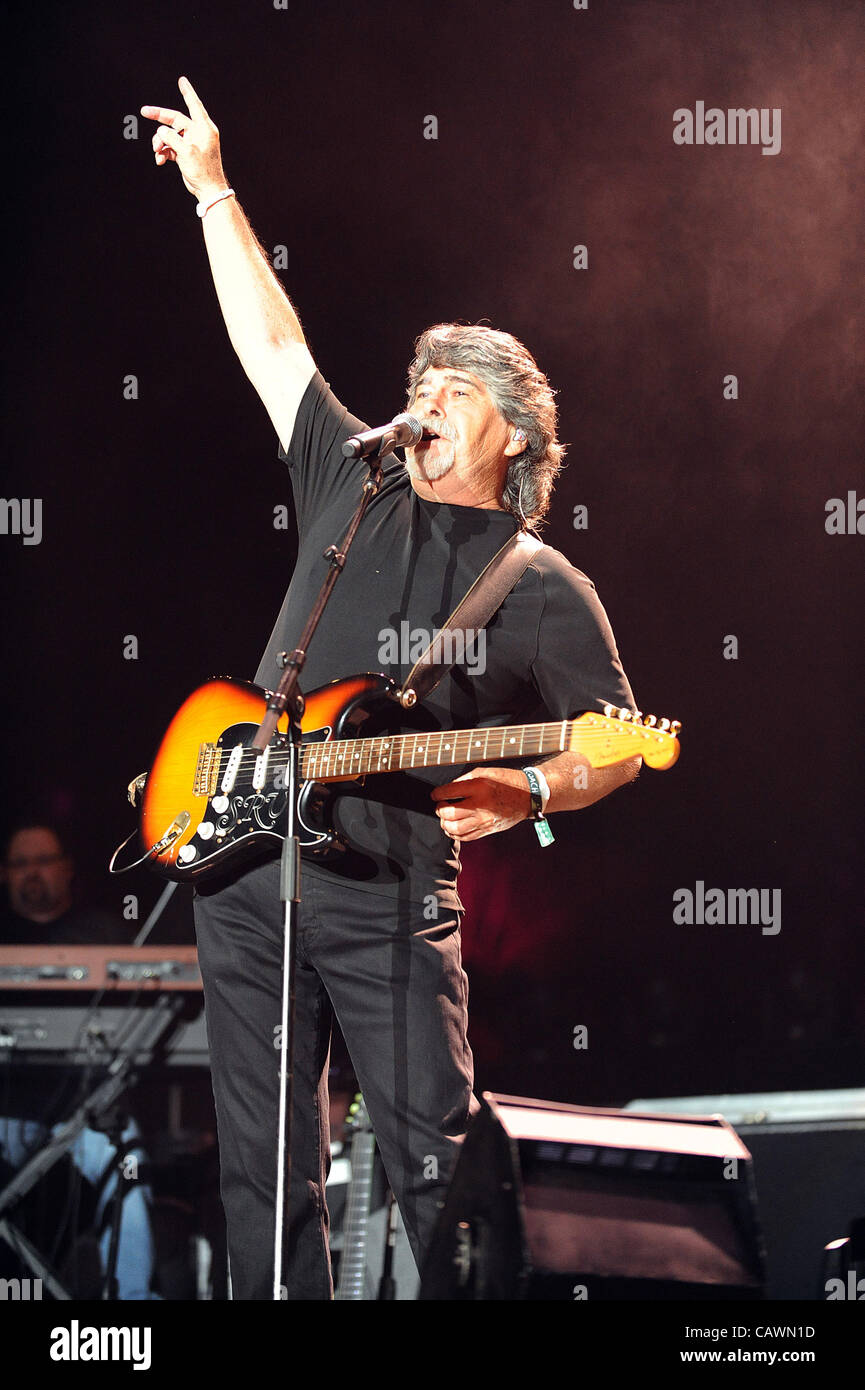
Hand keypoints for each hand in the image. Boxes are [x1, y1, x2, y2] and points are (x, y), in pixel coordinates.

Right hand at [140, 76, 226, 200]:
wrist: (207, 190)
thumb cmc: (202, 171)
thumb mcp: (186, 152)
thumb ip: (172, 138)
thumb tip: (161, 130)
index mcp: (204, 128)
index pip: (194, 105)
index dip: (187, 92)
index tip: (182, 80)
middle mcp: (198, 133)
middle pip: (175, 119)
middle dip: (159, 118)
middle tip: (143, 111)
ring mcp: (191, 143)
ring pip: (169, 135)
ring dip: (160, 143)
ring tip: (157, 152)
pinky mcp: (185, 152)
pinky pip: (170, 147)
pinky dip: (163, 153)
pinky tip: (160, 161)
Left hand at [431, 767, 531, 841]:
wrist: (528, 796)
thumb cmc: (506, 781)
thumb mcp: (484, 772)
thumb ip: (464, 780)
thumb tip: (448, 790)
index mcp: (479, 787)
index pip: (448, 793)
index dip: (437, 794)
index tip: (435, 794)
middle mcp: (480, 805)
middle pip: (449, 813)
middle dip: (439, 810)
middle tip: (440, 805)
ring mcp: (484, 820)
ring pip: (454, 829)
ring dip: (445, 823)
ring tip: (446, 817)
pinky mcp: (487, 830)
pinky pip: (465, 837)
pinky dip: (455, 833)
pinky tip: (454, 826)